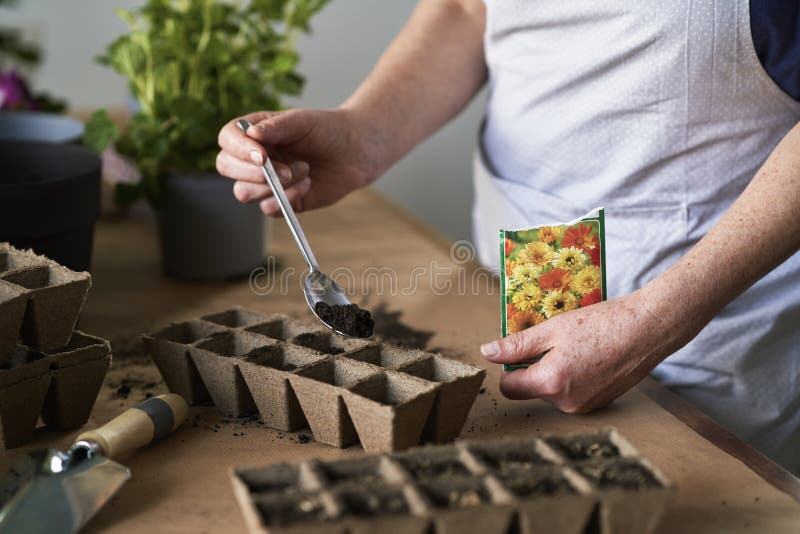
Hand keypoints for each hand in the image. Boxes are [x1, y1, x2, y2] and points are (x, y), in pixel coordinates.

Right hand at [216, 108, 384, 215]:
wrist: (355, 151)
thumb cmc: (327, 130)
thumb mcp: (303, 121)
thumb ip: (276, 127)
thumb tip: (251, 135)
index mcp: (254, 133)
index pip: (227, 140)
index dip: (239, 149)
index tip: (262, 155)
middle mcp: (254, 158)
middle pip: (227, 167)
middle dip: (252, 173)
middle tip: (283, 171)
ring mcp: (265, 181)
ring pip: (244, 193)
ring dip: (274, 186)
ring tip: (304, 169)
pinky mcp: (281, 201)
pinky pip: (268, 208)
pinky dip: (288, 199)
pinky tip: (308, 184)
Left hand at [480, 289, 684, 412]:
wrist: (647, 330)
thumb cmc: (601, 324)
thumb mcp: (552, 329)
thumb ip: (517, 344)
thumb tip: (487, 353)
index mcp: (550, 384)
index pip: (509, 388)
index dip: (509, 367)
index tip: (521, 349)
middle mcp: (565, 403)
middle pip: (531, 389)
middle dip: (534, 368)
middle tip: (553, 341)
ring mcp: (584, 407)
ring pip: (552, 391)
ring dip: (555, 371)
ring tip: (575, 347)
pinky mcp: (599, 404)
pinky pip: (572, 393)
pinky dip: (574, 376)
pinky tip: (589, 356)